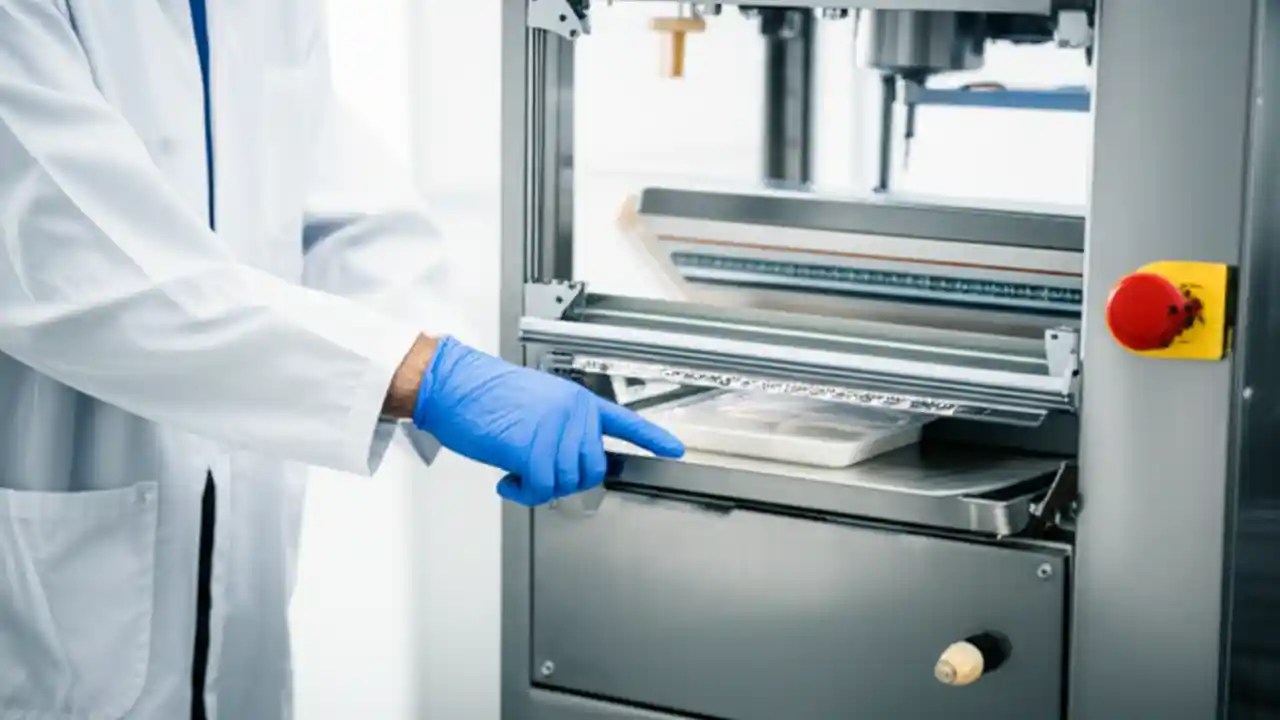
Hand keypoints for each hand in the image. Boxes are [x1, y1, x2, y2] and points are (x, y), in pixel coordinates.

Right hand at [411, 337, 684, 505]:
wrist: (454, 385)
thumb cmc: (484, 396)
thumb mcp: (534, 404)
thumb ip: (559, 429)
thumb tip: (565, 464)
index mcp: (576, 400)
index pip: (624, 422)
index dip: (652, 439)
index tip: (674, 450)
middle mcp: (572, 412)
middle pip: (591, 469)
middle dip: (564, 480)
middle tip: (535, 475)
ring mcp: (554, 427)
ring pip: (564, 482)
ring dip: (537, 487)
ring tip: (514, 471)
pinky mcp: (531, 445)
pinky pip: (540, 487)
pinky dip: (522, 492)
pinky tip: (507, 479)